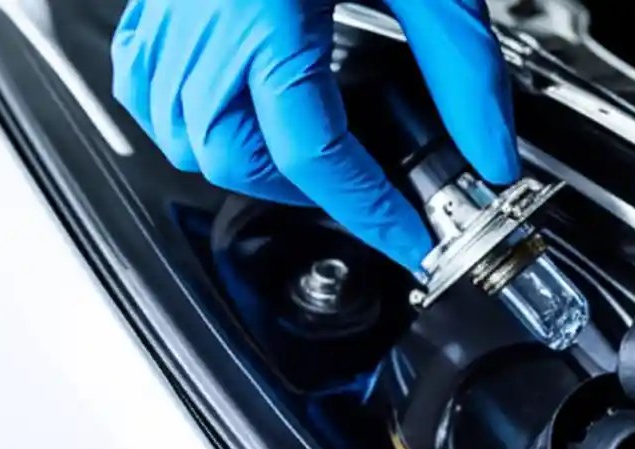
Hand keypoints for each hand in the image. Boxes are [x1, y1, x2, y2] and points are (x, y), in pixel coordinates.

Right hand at [110, 0, 519, 271]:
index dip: (369, 213)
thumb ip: (464, 69)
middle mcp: (205, 17)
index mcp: (267, 13)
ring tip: (312, 158)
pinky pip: (143, 77)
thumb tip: (492, 150)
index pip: (313, 155)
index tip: (414, 239)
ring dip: (246, 162)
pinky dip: (186, 113)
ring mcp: (171, 5)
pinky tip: (234, 108)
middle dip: (308, 190)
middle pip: (233, 155)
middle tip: (369, 188)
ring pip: (178, 128)